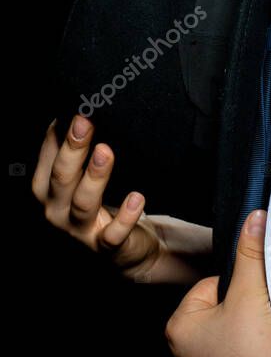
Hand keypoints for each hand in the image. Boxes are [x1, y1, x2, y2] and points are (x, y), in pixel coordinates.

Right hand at [31, 113, 168, 281]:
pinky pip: (114, 234)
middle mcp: (58, 211)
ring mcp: (81, 231)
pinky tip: (137, 197)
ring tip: (105, 152)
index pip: (47, 159)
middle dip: (73, 148)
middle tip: (84, 122)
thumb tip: (79, 110)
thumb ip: (77, 150)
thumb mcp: (81, 177)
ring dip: (95, 176)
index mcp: (48, 190)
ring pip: (83, 203)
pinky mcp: (107, 247)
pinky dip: (125, 217)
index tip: (74, 108)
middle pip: (61, 178)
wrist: (123, 249)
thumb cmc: (100, 204)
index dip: (57, 135)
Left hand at [165, 210, 270, 356]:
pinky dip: (239, 351)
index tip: (249, 299)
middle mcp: (178, 353)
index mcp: (177, 327)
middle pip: (214, 308)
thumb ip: (250, 251)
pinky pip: (225, 356)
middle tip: (253, 318)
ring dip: (238, 329)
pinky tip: (254, 354)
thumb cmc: (252, 348)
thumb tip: (254, 217)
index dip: (235, 286)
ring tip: (255, 336)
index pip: (208, 285)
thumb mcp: (250, 289)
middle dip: (235, 308)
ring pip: (221, 332)